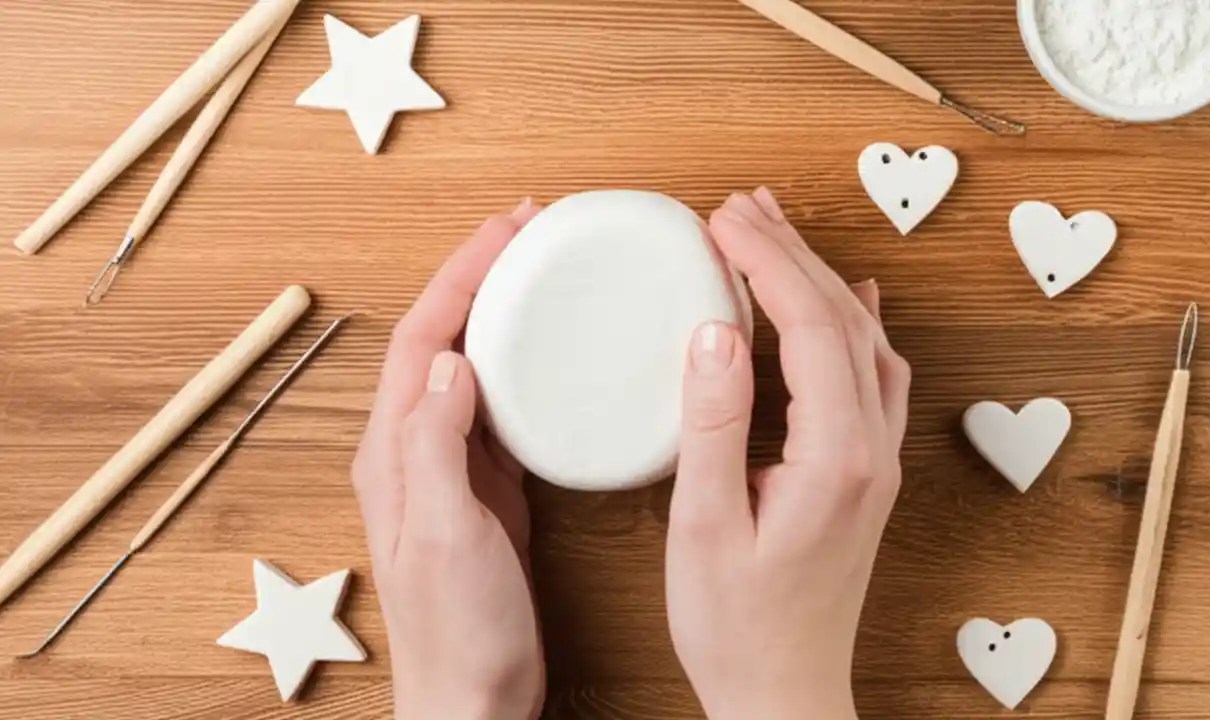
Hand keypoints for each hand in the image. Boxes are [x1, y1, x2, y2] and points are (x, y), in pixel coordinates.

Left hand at [352, 200, 544, 719]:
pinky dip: (520, 363)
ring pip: (468, 363)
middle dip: (477, 275)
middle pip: (439, 337)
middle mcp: (413, 450)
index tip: (504, 231)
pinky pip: (497, 404)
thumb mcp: (446, 534)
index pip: (420, 339)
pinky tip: (548, 354)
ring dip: (497, 311)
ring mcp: (448, 467)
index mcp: (395, 453)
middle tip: (528, 230)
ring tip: (538, 270)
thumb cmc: (458, 630)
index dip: (458, 277)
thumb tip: (452, 363)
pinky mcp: (483, 488)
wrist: (472, 696)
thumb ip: (438, 446)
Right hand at [665, 189, 910, 719]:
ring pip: (864, 341)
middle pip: (844, 320)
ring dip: (820, 279)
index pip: (810, 327)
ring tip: (774, 233)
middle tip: (741, 206)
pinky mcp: (866, 473)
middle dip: (791, 253)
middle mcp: (872, 449)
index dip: (767, 263)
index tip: (723, 220)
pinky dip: (855, 325)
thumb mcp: (705, 527)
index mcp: (835, 457)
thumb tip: (715, 331)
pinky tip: (848, 303)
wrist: (785, 694)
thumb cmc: (738, 627)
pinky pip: (876, 377)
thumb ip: (712, 425)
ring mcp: (877, 460)